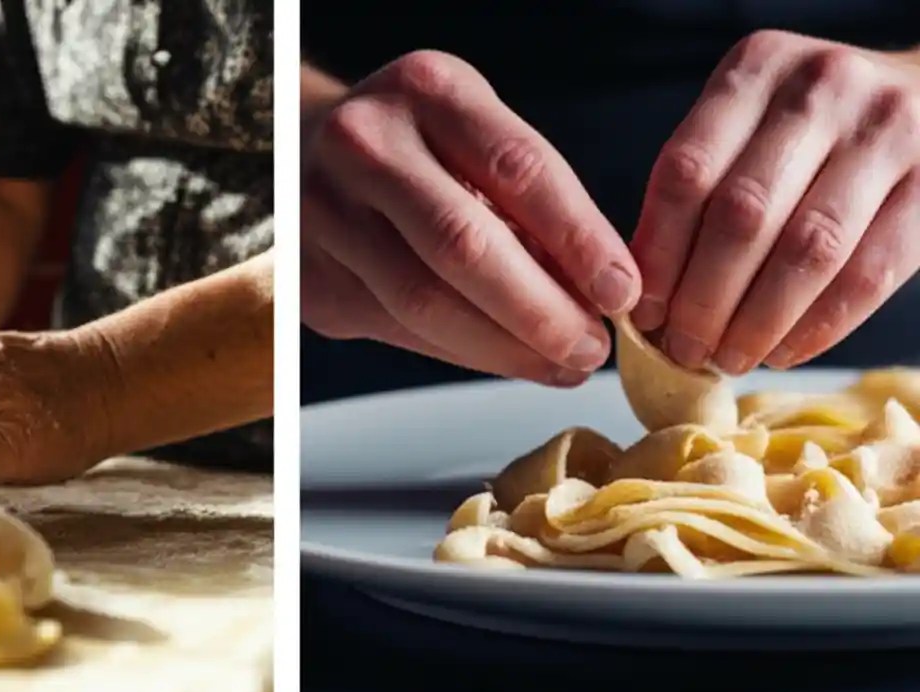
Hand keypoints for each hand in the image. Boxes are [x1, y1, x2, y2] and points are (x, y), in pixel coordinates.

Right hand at [300, 52, 639, 386]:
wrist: (311, 155)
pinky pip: (396, 330)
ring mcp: (322, 212)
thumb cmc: (419, 150)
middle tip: (591, 348)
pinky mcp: (307, 277)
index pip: (518, 168)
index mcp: (425, 90)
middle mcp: (363, 144)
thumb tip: (599, 296)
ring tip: (559, 364)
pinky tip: (503, 358)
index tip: (621, 292)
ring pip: (424, 301)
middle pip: (463, 244)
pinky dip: (462, 353)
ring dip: (505, 347)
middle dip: (541, 310)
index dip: (578, 238)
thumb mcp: (476, 139)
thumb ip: (528, 206)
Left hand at [631, 30, 919, 373]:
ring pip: (807, 250)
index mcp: (757, 70)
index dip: (658, 254)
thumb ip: (700, 185)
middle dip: (702, 300)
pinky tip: (781, 351)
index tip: (641, 313)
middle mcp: (823, 88)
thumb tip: (643, 292)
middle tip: (681, 350)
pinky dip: (817, 326)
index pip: (687, 172)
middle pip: (743, 214)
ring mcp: (887, 132)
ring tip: (726, 360)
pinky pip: (869, 272)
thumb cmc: (808, 131)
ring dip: (757, 322)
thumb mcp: (747, 123)